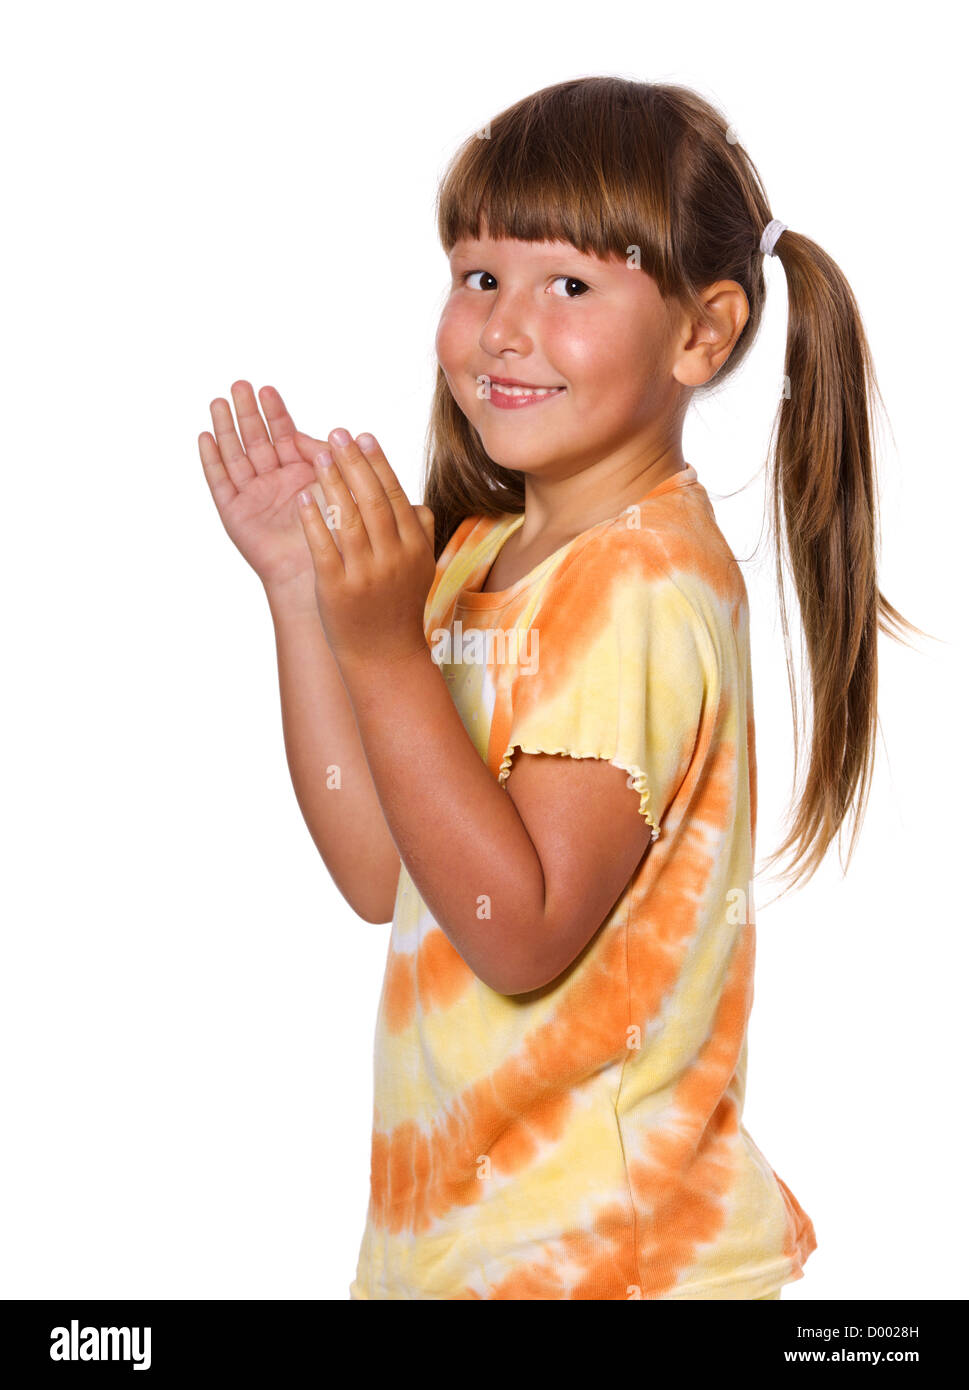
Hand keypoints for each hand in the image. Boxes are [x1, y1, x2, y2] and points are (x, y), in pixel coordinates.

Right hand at [198, 380, 343, 606]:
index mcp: (301, 475)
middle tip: (240, 383)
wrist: (320, 574)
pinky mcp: (235, 514)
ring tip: (219, 401)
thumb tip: (335, 432)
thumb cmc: (337, 536)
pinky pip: (220, 482)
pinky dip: (212, 459)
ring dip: (227, 427)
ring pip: (236, 454)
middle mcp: (275, 482)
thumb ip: (333, 460)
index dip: (276, 413)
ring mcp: (253, 497)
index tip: (268, 389)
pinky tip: (206, 436)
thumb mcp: (339, 489)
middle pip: (257, 439)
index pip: (284, 435)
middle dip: (248, 412)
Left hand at [294, 429, 436, 668]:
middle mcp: (393, 557)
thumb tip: (412, 498)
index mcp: (415, 546)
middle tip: (336, 434)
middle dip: (353, 461)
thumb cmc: (397, 608)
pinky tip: (303, 497)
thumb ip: (418, 531)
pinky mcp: (337, 589)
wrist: (384, 656)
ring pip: (348, 518)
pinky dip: (313, 519)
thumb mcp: (418, 568)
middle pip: (372, 499)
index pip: (394, 494)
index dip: (377, 462)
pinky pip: (323, 547)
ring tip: (317, 455)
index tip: (361, 435)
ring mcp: (365, 574)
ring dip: (332, 482)